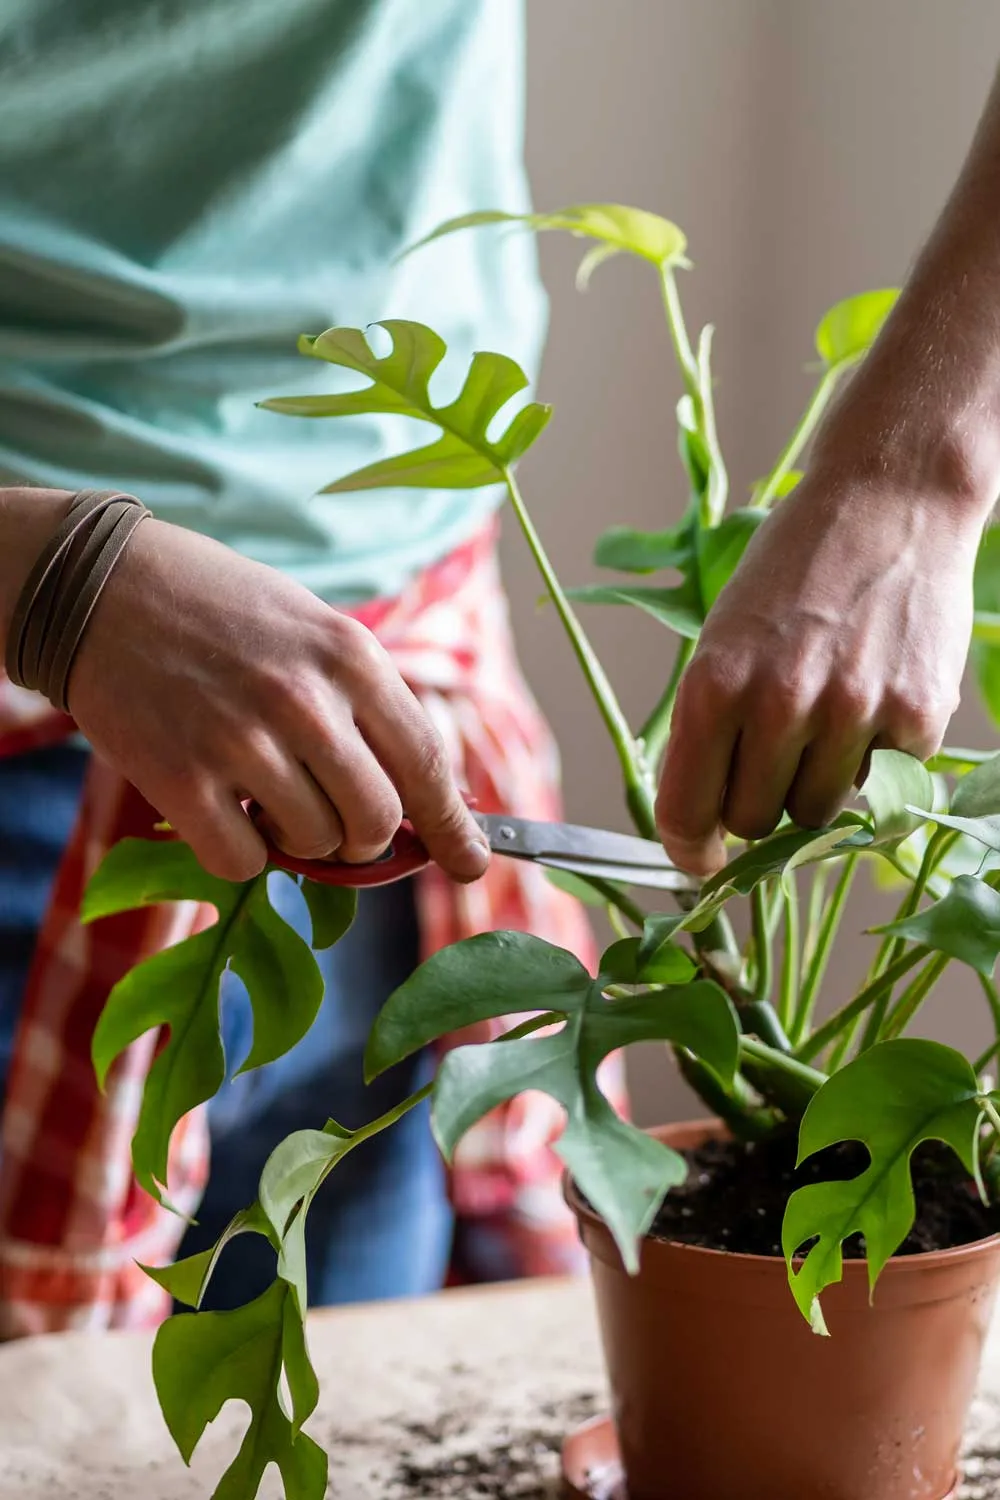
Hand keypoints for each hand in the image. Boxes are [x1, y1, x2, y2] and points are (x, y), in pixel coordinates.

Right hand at [68, 518, 490, 882]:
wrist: (100, 584)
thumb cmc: (219, 609)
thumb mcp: (312, 629)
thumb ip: (365, 705)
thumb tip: (419, 799)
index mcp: (350, 657)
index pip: (426, 763)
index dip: (452, 826)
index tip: (470, 863)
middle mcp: (305, 701)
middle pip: (376, 821)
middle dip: (365, 839)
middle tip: (336, 822)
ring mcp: (240, 742)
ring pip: (312, 845)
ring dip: (297, 839)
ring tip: (262, 789)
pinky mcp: (178, 779)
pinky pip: (242, 862)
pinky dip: (240, 852)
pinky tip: (222, 806)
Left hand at [655, 461, 982, 875]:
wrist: (889, 502)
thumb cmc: (793, 569)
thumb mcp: (723, 637)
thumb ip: (711, 726)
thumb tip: (701, 822)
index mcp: (715, 685)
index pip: (687, 810)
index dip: (688, 846)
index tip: (698, 858)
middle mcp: (780, 704)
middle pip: (752, 822)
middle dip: (754, 802)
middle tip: (771, 754)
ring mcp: (852, 713)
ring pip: (815, 815)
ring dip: (812, 785)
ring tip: (823, 718)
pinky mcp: (917, 716)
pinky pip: (879, 785)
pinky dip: (870, 759)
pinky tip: (871, 699)